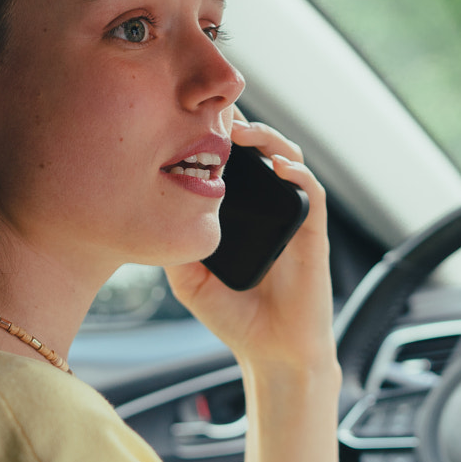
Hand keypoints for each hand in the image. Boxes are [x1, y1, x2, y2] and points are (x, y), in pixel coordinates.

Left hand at [166, 112, 338, 384]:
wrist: (273, 352)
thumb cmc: (234, 316)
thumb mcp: (189, 279)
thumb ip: (174, 246)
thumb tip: (148, 212)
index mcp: (239, 211)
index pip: (232, 161)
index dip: (217, 134)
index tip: (192, 114)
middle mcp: (267, 207)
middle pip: (260, 149)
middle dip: (241, 123)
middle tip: (216, 109)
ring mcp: (291, 217)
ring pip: (289, 159)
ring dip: (269, 139)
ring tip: (243, 131)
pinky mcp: (313, 233)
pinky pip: (312, 194)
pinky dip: (299, 174)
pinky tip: (280, 167)